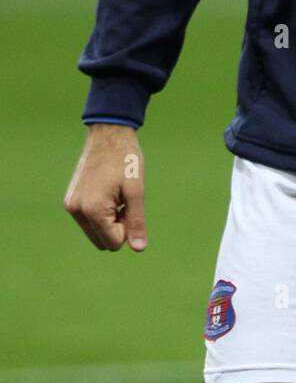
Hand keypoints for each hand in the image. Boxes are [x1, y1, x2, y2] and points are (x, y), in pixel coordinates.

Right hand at [64, 124, 146, 251]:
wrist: (109, 133)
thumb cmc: (126, 160)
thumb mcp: (136, 191)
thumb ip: (136, 221)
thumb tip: (138, 248)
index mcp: (92, 209)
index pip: (113, 243)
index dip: (127, 229)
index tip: (130, 206)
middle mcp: (76, 210)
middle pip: (101, 242)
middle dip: (117, 228)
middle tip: (125, 202)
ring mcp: (71, 205)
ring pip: (95, 232)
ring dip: (109, 221)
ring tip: (117, 196)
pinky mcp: (71, 199)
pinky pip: (88, 220)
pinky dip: (101, 213)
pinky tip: (108, 192)